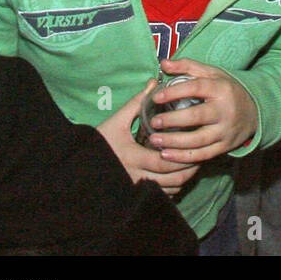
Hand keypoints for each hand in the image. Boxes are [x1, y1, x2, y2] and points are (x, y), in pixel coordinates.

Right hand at [96, 80, 199, 195]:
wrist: (79, 165)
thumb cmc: (99, 141)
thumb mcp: (116, 121)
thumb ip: (137, 103)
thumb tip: (154, 83)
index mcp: (133, 157)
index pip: (164, 161)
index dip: (182, 155)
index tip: (196, 144)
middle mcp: (135, 176)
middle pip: (171, 178)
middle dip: (189, 168)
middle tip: (201, 154)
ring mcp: (135, 188)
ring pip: (168, 190)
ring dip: (183, 178)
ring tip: (193, 164)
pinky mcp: (135, 195)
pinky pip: (160, 196)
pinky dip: (172, 188)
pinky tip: (177, 175)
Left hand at [144, 57, 258, 162]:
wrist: (254, 112)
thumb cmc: (226, 91)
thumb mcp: (212, 74)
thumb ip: (188, 67)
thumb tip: (164, 63)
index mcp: (221, 89)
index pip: (197, 88)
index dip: (175, 92)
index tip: (156, 97)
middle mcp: (225, 110)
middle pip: (196, 116)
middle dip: (172, 120)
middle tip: (153, 122)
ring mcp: (225, 130)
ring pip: (198, 139)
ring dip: (174, 141)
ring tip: (154, 140)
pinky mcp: (224, 146)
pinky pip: (202, 155)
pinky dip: (183, 157)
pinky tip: (166, 155)